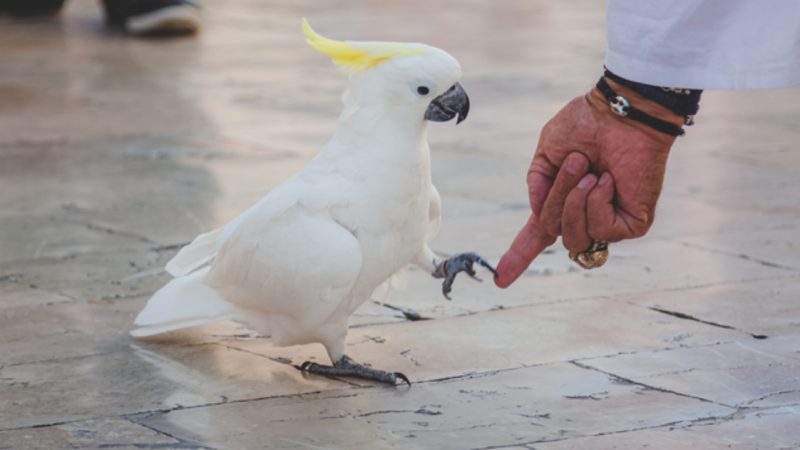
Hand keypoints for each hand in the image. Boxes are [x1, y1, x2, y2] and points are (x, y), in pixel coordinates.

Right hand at [495, 80, 683, 287]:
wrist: (621, 113)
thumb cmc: (586, 125)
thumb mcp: (546, 153)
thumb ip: (536, 185)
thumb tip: (539, 217)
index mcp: (561, 200)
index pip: (536, 236)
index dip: (518, 257)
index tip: (501, 280)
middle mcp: (583, 215)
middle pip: (552, 231)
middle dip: (556, 198)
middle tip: (577, 162)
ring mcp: (607, 223)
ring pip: (574, 236)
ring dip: (574, 200)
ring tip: (591, 171)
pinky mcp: (631, 225)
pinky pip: (601, 230)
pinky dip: (598, 202)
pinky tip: (609, 181)